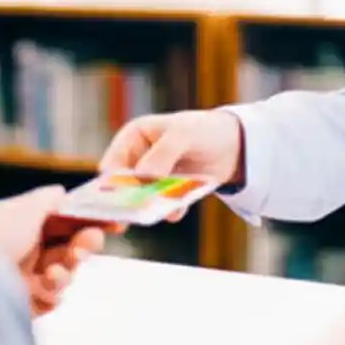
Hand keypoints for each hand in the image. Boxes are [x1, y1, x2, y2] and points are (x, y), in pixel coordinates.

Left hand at [0, 185, 120, 315]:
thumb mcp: (24, 207)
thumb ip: (48, 199)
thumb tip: (62, 192)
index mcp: (24, 223)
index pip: (64, 219)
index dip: (90, 219)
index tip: (116, 221)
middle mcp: (25, 249)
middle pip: (70, 245)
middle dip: (84, 243)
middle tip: (90, 242)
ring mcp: (26, 277)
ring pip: (66, 272)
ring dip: (68, 269)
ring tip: (55, 271)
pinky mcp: (25, 303)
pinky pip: (54, 297)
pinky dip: (54, 290)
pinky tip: (43, 286)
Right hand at [99, 110, 243, 220]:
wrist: (235, 145)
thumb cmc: (204, 130)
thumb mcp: (183, 135)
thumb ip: (162, 154)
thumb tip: (142, 177)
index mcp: (133, 138)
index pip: (111, 166)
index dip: (110, 185)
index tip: (117, 201)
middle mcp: (138, 159)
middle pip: (123, 187)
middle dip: (128, 201)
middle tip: (134, 214)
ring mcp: (154, 178)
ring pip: (144, 200)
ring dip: (152, 207)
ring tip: (164, 209)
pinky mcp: (169, 193)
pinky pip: (163, 207)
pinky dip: (169, 210)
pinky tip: (177, 209)